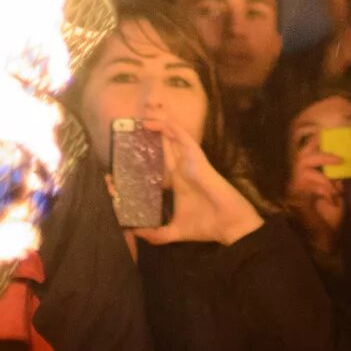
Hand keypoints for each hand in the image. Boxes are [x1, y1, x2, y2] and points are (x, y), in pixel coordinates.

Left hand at [132, 120, 262, 245]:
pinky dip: (172, 129)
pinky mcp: (197, 158)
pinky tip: (159, 122)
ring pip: (173, 137)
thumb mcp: (172, 232)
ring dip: (159, 125)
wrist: (228, 226)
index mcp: (176, 182)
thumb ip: (154, 234)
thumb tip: (132, 232)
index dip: (142, 158)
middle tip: (132, 125)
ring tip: (142, 116)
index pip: (157, 164)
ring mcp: (189, 162)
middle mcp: (181, 169)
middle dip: (150, 135)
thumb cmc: (205, 226)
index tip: (123, 157)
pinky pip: (184, 138)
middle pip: (164, 146)